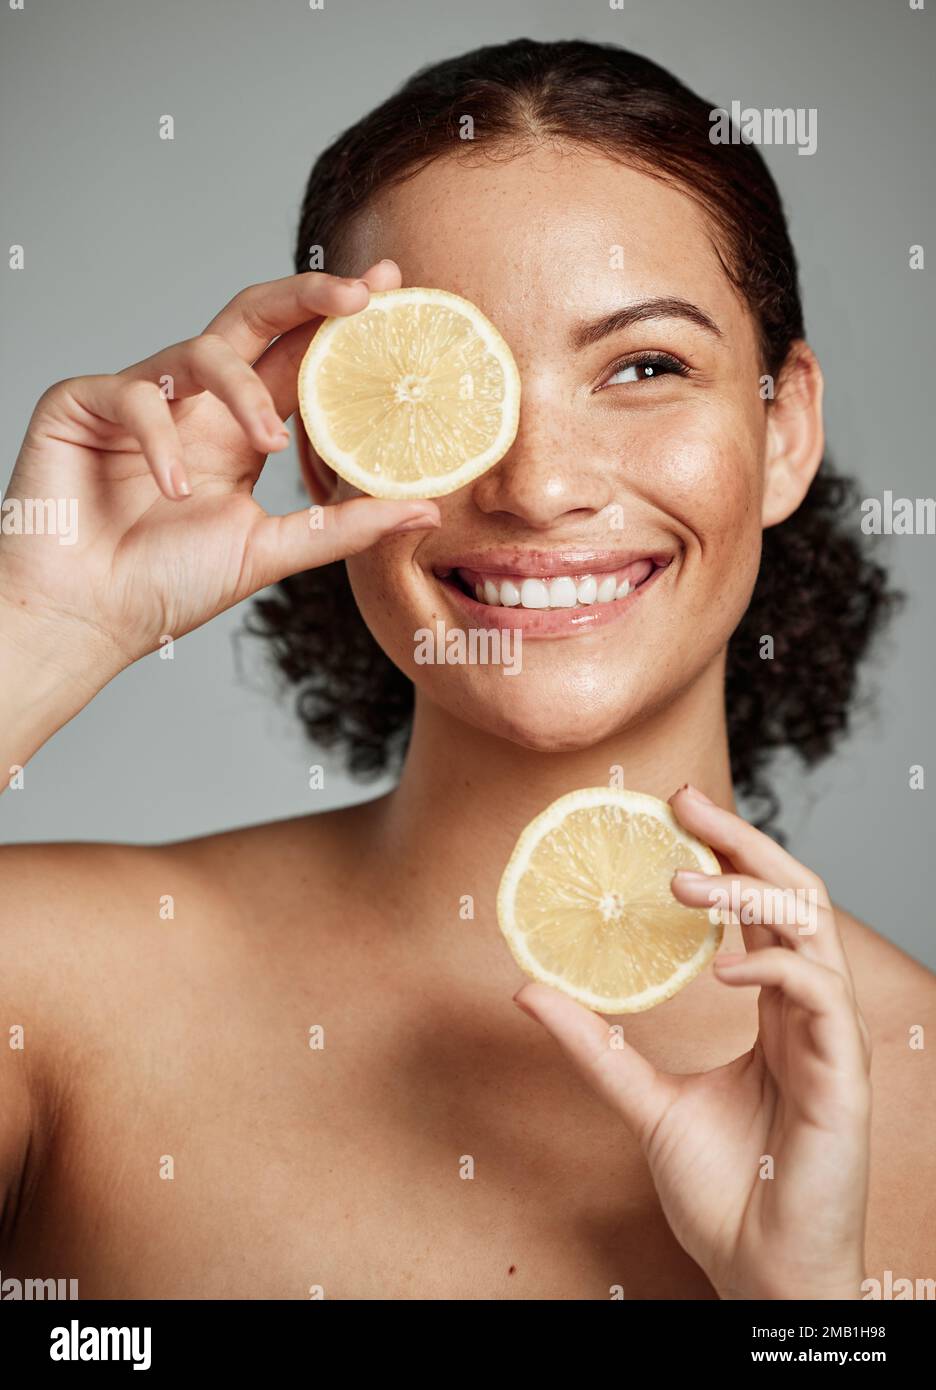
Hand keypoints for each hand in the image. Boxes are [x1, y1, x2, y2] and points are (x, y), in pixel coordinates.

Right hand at [0, 259, 438, 675]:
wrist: (86, 618)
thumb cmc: (166, 585)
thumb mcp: (270, 553)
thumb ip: (345, 528)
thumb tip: (429, 509)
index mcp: (239, 430)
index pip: (299, 360)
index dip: (343, 325)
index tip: (398, 291)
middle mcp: (196, 404)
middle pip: (255, 318)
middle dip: (309, 297)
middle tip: (361, 296)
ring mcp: (141, 399)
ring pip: (201, 348)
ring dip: (243, 389)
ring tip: (266, 442)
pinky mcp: (82, 404)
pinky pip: (134, 395)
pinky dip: (159, 439)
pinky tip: (173, 489)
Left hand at [513, 784, 870, 1299]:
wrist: (759, 1272)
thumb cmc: (724, 1190)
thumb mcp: (644, 1101)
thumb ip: (597, 1045)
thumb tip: (528, 989)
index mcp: (774, 1012)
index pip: (761, 908)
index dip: (728, 853)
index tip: (676, 809)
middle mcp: (808, 1013)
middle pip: (794, 896)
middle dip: (746, 841)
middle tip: (686, 801)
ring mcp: (831, 1040)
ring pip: (812, 929)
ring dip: (751, 890)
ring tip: (686, 878)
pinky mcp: (844, 1077)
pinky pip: (821, 996)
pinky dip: (774, 965)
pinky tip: (723, 966)